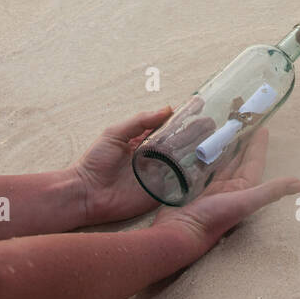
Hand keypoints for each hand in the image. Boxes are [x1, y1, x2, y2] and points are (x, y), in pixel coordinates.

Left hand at [73, 100, 216, 224]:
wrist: (86, 193)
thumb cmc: (95, 162)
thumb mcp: (115, 133)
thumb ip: (140, 121)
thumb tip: (166, 109)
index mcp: (144, 141)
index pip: (168, 126)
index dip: (183, 116)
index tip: (198, 105)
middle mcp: (155, 157)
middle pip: (181, 142)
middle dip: (196, 131)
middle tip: (211, 123)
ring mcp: (159, 174)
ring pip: (184, 160)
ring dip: (199, 150)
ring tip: (214, 140)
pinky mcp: (161, 192)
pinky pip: (181, 183)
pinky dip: (195, 174)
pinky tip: (207, 165)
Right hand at [151, 128, 299, 255]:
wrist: (180, 234)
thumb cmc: (213, 220)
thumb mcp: (245, 203)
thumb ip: (271, 191)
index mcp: (243, 189)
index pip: (254, 160)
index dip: (258, 143)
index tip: (263, 125)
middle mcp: (229, 188)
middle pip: (237, 157)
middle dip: (241, 139)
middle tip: (242, 119)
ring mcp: (211, 188)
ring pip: (220, 161)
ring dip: (223, 145)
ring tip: (223, 126)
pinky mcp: (193, 187)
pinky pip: (202, 166)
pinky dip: (204, 154)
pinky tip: (201, 144)